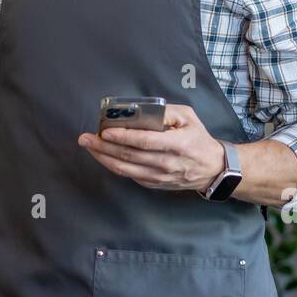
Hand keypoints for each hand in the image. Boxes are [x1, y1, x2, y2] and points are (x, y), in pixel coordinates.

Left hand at [78, 103, 225, 192]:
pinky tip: (102, 156)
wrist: (211, 168)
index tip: (105, 131)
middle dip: (104, 146)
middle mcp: (167, 163)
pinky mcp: (154, 184)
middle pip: (130, 156)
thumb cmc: (198, 138)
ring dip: (103, 157)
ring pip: (125, 169)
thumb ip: (166, 112)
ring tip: (88, 146)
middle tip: (85, 138)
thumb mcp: (188, 117)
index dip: (123, 137)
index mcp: (178, 144)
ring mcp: (159, 177)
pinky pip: (129, 176)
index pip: (146, 141)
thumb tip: (139, 111)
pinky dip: (113, 166)